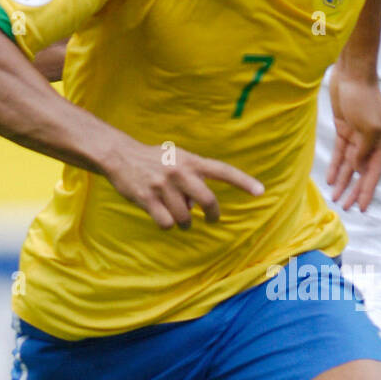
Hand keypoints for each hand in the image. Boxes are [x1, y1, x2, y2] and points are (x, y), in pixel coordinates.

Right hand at [106, 139, 264, 231]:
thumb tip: (201, 205)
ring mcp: (163, 186)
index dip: (243, 181)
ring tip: (177, 215)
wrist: (119, 155)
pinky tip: (161, 215)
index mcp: (190, 161)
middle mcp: (180, 172)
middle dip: (213, 215)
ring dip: (184, 222)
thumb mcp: (177, 158)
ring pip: (185, 217)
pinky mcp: (148, 199)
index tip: (260, 191)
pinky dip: (167, 224)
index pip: (223, 171)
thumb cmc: (153, 159)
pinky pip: (167, 223)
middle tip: (212, 219)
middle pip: (208, 201)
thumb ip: (193, 175)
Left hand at [325, 65, 380, 211]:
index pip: (374, 172)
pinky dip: (336, 166)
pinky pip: (340, 153)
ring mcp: (358, 136)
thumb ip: (363, 151)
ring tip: (336, 198)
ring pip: (350, 165)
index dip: (367, 191)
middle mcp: (371, 142)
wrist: (352, 75)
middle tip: (345, 207)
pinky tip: (330, 179)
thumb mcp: (368, 128)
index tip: (361, 208)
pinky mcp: (344, 129)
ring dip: (343, 181)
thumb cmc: (364, 99)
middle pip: (362, 172)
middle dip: (354, 190)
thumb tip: (357, 169)